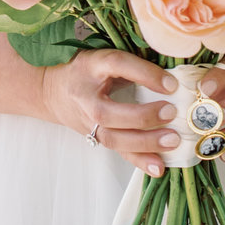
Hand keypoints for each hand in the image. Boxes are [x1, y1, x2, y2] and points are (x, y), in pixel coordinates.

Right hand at [38, 49, 181, 176]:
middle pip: (110, 113)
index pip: (118, 66)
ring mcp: (91, 123)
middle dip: (142, 116)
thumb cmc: (85, 72)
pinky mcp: (98, 138)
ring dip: (145, 142)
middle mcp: (88, 98)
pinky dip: (140, 161)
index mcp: (92, 67)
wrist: (53, 93)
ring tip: (172, 141)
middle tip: (170, 112)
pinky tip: (159, 167)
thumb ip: (133, 65)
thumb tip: (171, 78)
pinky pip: (120, 152)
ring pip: (115, 138)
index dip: (145, 74)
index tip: (171, 83)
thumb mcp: (105, 58)